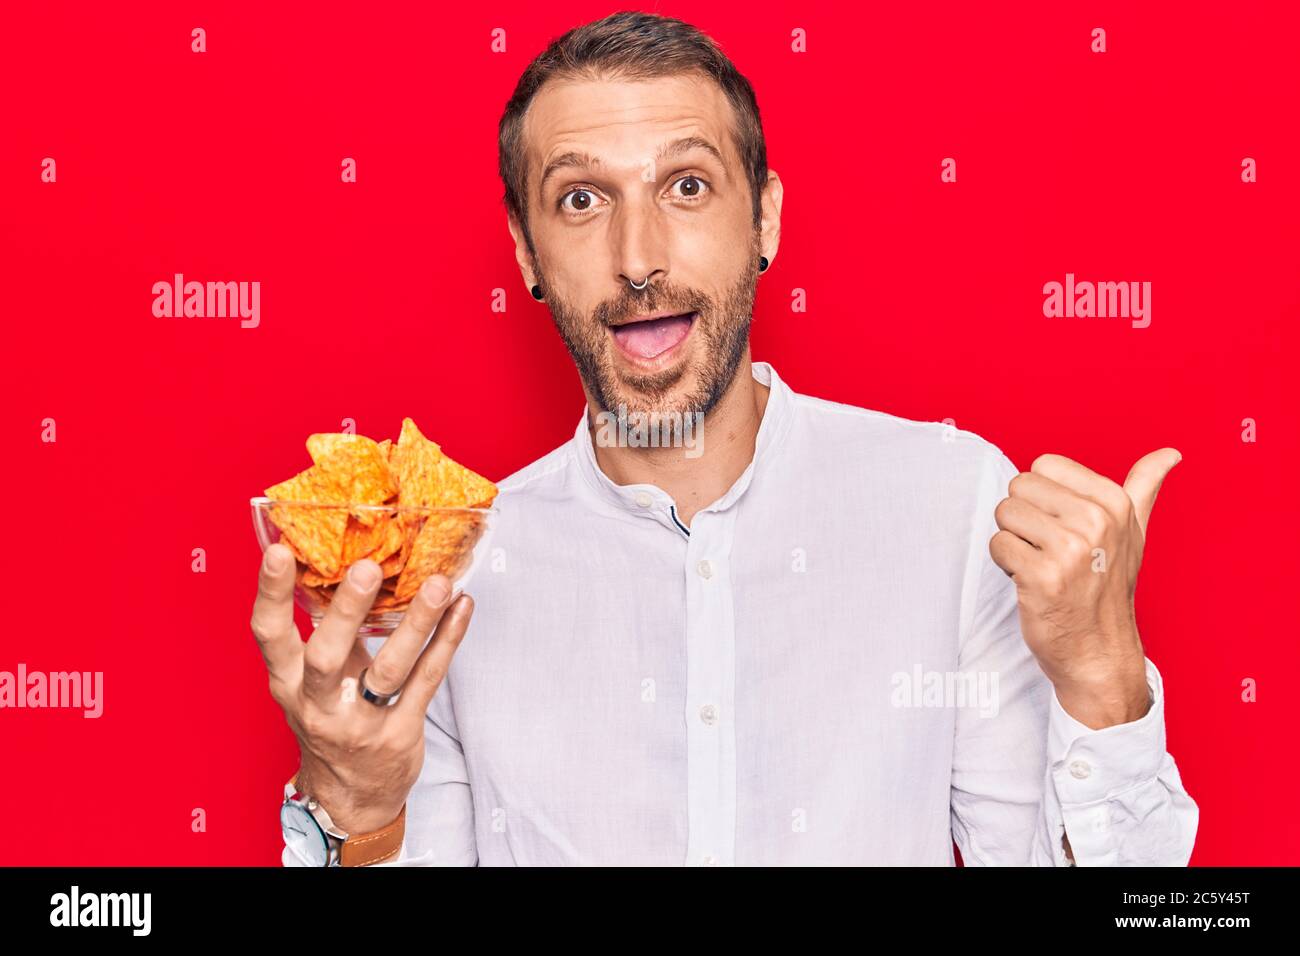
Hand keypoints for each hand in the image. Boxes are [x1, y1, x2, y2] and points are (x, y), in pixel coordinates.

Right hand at [250, 544, 474, 833]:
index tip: (277, 551)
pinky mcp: (402, 731)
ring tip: (439, 584)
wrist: (350, 797)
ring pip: (390, 669)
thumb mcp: (311, 681)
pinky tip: (462, 608)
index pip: (270, 636)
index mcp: (288, 683)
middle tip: (367, 567)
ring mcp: (362, 722)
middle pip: (326, 657)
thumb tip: (341, 561)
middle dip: (347, 612)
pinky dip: (448, 641)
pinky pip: (428, 681)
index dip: (270, 594)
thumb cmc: (331, 719)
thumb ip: (323, 629)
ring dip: (417, 623)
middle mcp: (319, 704)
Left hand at [988, 448, 1180, 728]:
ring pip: (1005, 513)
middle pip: (1019, 486)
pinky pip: (998, 545)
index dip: (1041, 496)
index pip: (1042, 465)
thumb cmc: (1109, 587)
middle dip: (1024, 517)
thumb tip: (1171, 453)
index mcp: (1114, 502)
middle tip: (1048, 549)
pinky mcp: (1042, 577)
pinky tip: (1029, 582)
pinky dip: (1005, 564)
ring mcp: (1070, 550)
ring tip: (1040, 564)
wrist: (1099, 653)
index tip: (1062, 525)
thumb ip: (1144, 488)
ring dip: (1013, 541)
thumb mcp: (1133, 533)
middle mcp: (1096, 522)